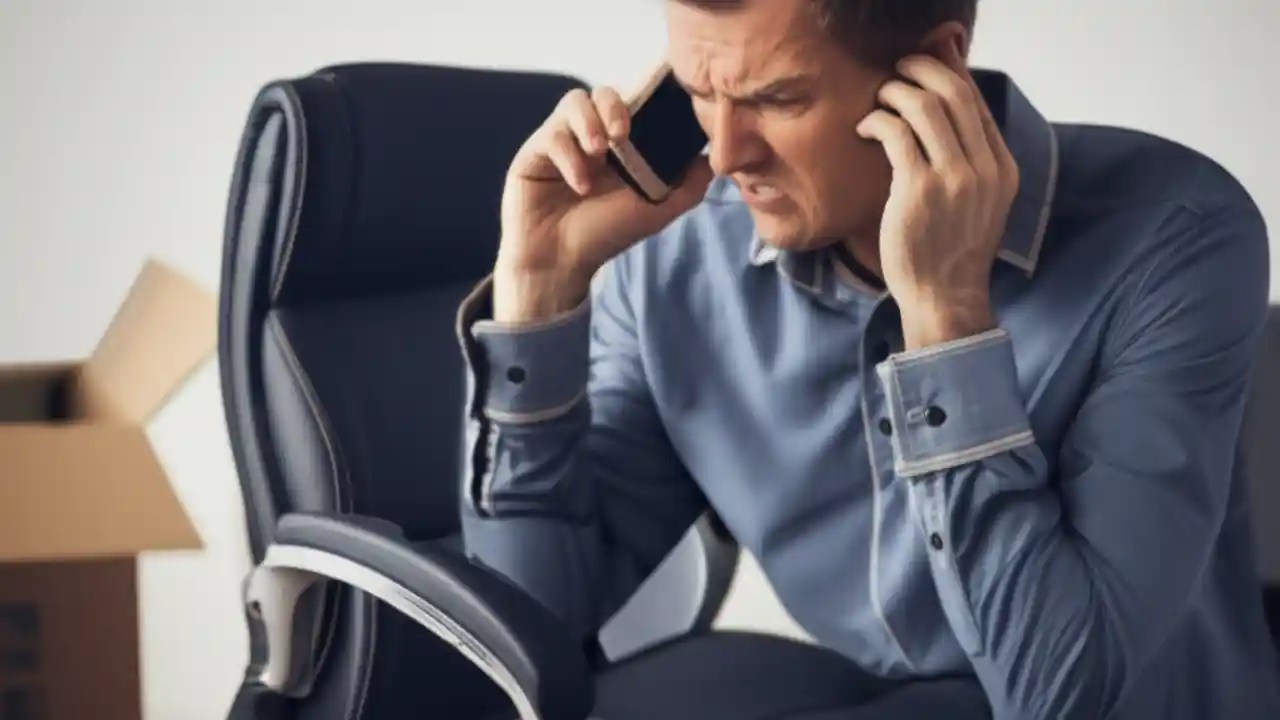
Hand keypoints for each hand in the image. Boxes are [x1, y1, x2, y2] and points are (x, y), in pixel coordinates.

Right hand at [496, 85, 714, 321]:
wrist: (561, 263)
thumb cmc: (606, 234)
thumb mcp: (657, 211)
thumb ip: (688, 186)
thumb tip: (715, 158)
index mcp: (621, 144)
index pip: (634, 103)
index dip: (646, 100)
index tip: (659, 114)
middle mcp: (591, 136)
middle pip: (602, 93)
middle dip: (614, 106)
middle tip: (622, 132)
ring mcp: (562, 141)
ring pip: (573, 103)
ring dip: (589, 122)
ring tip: (599, 149)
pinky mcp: (535, 152)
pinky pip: (551, 136)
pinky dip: (568, 157)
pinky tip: (580, 185)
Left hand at [856, 54, 1019, 349]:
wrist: (943, 298)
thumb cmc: (949, 252)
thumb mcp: (978, 204)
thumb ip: (971, 163)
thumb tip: (944, 119)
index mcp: (1004, 169)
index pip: (978, 103)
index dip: (949, 75)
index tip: (925, 69)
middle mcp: (985, 169)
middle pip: (956, 92)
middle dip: (923, 69)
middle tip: (898, 71)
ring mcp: (954, 179)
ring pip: (925, 106)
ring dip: (895, 92)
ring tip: (879, 99)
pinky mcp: (918, 190)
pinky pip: (896, 133)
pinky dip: (877, 121)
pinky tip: (865, 129)